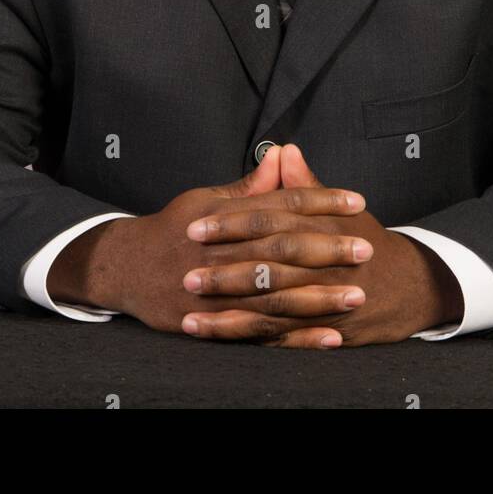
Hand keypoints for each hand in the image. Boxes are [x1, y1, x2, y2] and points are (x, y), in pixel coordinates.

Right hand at [72, 146, 369, 335]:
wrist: (125, 269)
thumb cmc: (173, 228)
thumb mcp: (205, 199)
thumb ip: (248, 186)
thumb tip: (282, 155)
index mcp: (224, 217)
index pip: (279, 204)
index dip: (319, 202)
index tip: (356, 201)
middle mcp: (222, 253)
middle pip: (281, 250)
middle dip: (327, 249)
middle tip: (366, 247)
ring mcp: (216, 293)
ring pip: (275, 296)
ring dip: (319, 298)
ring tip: (357, 295)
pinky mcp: (213, 326)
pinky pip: (262, 336)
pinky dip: (297, 338)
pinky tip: (330, 338)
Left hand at [180, 143, 463, 347]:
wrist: (410, 286)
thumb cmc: (363, 240)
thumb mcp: (339, 209)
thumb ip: (305, 184)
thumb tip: (283, 150)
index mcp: (323, 227)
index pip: (272, 221)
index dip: (232, 223)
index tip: (196, 225)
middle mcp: (325, 265)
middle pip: (270, 266)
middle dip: (226, 272)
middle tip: (186, 273)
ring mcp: (327, 303)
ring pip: (273, 308)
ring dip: (230, 314)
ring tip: (189, 315)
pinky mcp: (326, 332)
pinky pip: (284, 339)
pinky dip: (250, 339)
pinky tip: (219, 338)